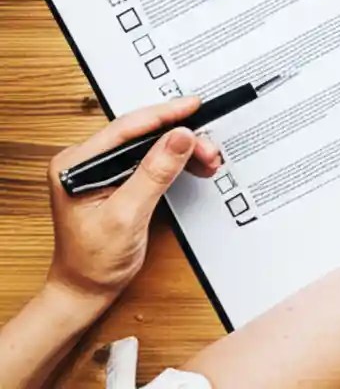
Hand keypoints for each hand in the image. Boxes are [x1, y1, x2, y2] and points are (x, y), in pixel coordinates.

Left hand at [46, 97, 221, 305]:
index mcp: (76, 164)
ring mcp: (101, 170)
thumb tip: (179, 137)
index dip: (164, 115)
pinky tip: (193, 165)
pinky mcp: (117, 179)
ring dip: (181, 151)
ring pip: (150, 146)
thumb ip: (154, 173)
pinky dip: (175, 162)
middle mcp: (85, 162)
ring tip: (207, 160)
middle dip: (180, 138)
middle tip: (208, 149)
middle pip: (141, 134)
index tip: (192, 106)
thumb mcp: (128, 215)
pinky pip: (150, 160)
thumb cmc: (93, 261)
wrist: (87, 288)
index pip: (125, 128)